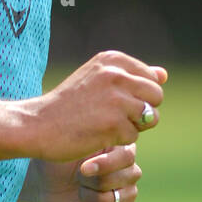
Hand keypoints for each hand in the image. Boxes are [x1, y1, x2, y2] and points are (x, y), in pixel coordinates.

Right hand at [27, 51, 166, 162]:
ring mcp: (116, 99)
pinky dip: (118, 140)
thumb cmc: (67, 105)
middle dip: (142, 111)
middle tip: (114, 118)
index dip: (138, 96)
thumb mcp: (97, 81)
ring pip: (149, 117)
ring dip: (132, 127)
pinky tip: (97, 135)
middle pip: (156, 96)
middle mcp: (116, 75)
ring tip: (106, 126)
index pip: (152, 78)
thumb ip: (131, 76)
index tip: (112, 101)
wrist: (37, 125)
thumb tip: (164, 74)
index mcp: (113, 60)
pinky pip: (134, 136)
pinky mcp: (114, 124)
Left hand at [27, 144, 141, 201]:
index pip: (127, 158)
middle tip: (78, 176)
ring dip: (88, 196)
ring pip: (112, 200)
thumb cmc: (60, 159)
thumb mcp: (70, 146)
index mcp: (122, 149)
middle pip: (122, 179)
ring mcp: (127, 193)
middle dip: (92, 181)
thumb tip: (109, 134)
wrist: (46, 181)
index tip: (83, 167)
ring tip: (77, 189)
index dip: (105, 165)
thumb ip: (91, 142)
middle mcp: (129, 171)